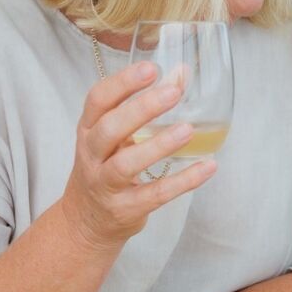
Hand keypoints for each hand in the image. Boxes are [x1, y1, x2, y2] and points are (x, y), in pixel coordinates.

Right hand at [58, 60, 217, 254]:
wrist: (84, 223)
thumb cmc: (104, 167)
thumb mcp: (115, 136)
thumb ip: (143, 107)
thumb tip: (182, 73)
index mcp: (88, 130)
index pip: (98, 100)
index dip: (122, 83)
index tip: (151, 68)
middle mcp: (91, 155)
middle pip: (109, 129)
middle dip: (140, 109)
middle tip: (173, 92)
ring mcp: (105, 184)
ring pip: (125, 164)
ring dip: (158, 146)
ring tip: (188, 130)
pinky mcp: (125, 209)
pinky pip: (154, 194)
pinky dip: (182, 181)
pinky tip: (207, 167)